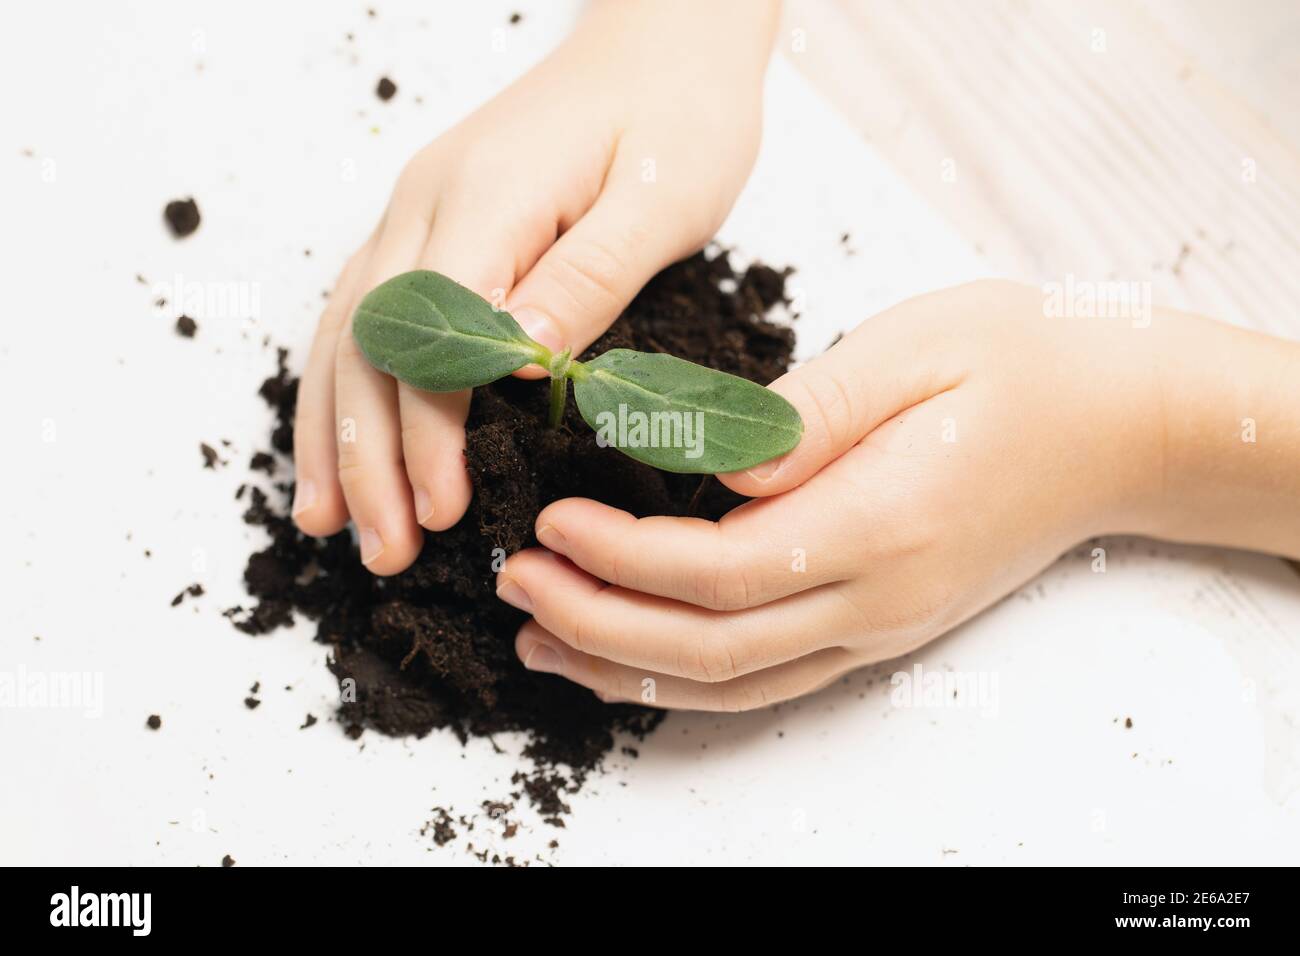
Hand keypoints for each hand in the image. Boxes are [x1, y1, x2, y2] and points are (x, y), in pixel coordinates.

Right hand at [292, 0, 778, 573]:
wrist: (663, 41)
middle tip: (386, 553)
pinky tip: (336, 444)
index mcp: (488, 198)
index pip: (431, 336)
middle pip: (368, 345)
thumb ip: (586, 281)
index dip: (428, 432)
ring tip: (329, 524)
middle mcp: (427, 203)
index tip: (444, 511)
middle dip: (368, 456)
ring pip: (346, 333)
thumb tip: (517, 364)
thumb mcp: (659, 199)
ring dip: (335, 433)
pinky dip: (341, 387)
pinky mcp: (427, 225)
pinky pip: (361, 314)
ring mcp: (416, 210)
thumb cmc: (679, 116)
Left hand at [496, 279, 1299, 710]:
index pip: (719, 570)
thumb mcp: (913, 349)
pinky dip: (688, 676)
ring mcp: (881, 624)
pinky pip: (768, 675)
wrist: (1122, 426)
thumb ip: (807, 415)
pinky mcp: (881, 623)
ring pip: (734, 682)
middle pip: (710, 647)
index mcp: (878, 523)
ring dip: (629, 667)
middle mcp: (876, 597)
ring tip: (542, 639)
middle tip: (515, 583)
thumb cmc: (1022, 366)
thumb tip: (713, 467)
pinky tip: (634, 655)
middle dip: (598, 622)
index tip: (549, 523)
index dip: (621, 558)